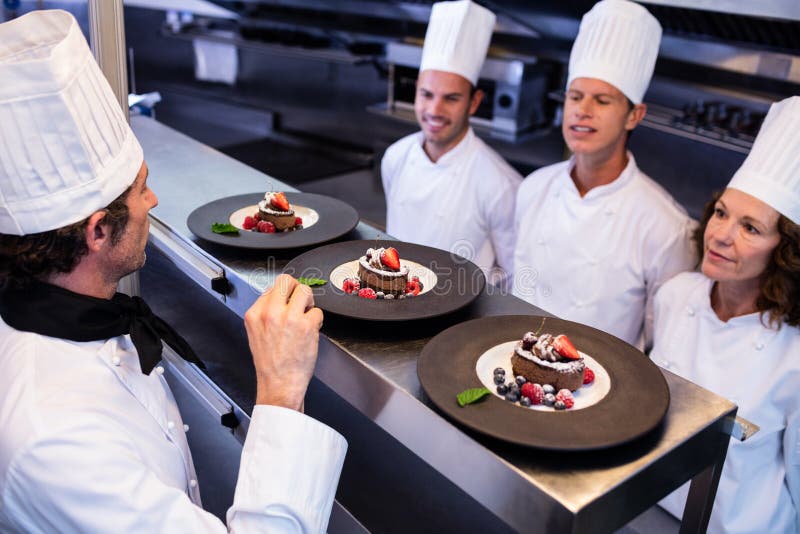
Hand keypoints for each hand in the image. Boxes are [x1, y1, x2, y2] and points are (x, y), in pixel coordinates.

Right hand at [244, 274, 323, 410]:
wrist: (279, 384)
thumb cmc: (270, 363)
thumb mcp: (256, 334)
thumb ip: (265, 314)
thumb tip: (279, 297)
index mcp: (255, 314)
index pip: (271, 287)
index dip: (283, 295)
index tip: (287, 303)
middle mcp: (270, 313)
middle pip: (286, 281)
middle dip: (296, 289)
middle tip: (300, 301)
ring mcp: (289, 318)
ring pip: (305, 290)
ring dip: (308, 302)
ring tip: (305, 316)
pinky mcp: (306, 325)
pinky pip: (317, 311)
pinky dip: (317, 320)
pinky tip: (310, 332)